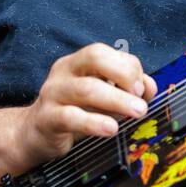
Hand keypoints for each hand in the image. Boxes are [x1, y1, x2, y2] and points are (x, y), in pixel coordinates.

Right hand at [12, 43, 156, 166]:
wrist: (35, 134)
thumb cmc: (75, 112)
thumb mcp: (103, 98)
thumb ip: (126, 89)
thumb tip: (150, 87)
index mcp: (78, 62)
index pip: (105, 52)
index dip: (129, 67)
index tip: (141, 89)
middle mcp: (64, 72)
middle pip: (95, 58)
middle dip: (124, 74)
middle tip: (141, 98)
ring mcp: (53, 93)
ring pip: (86, 88)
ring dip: (117, 100)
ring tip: (137, 112)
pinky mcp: (47, 118)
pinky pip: (70, 117)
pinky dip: (93, 122)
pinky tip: (111, 128)